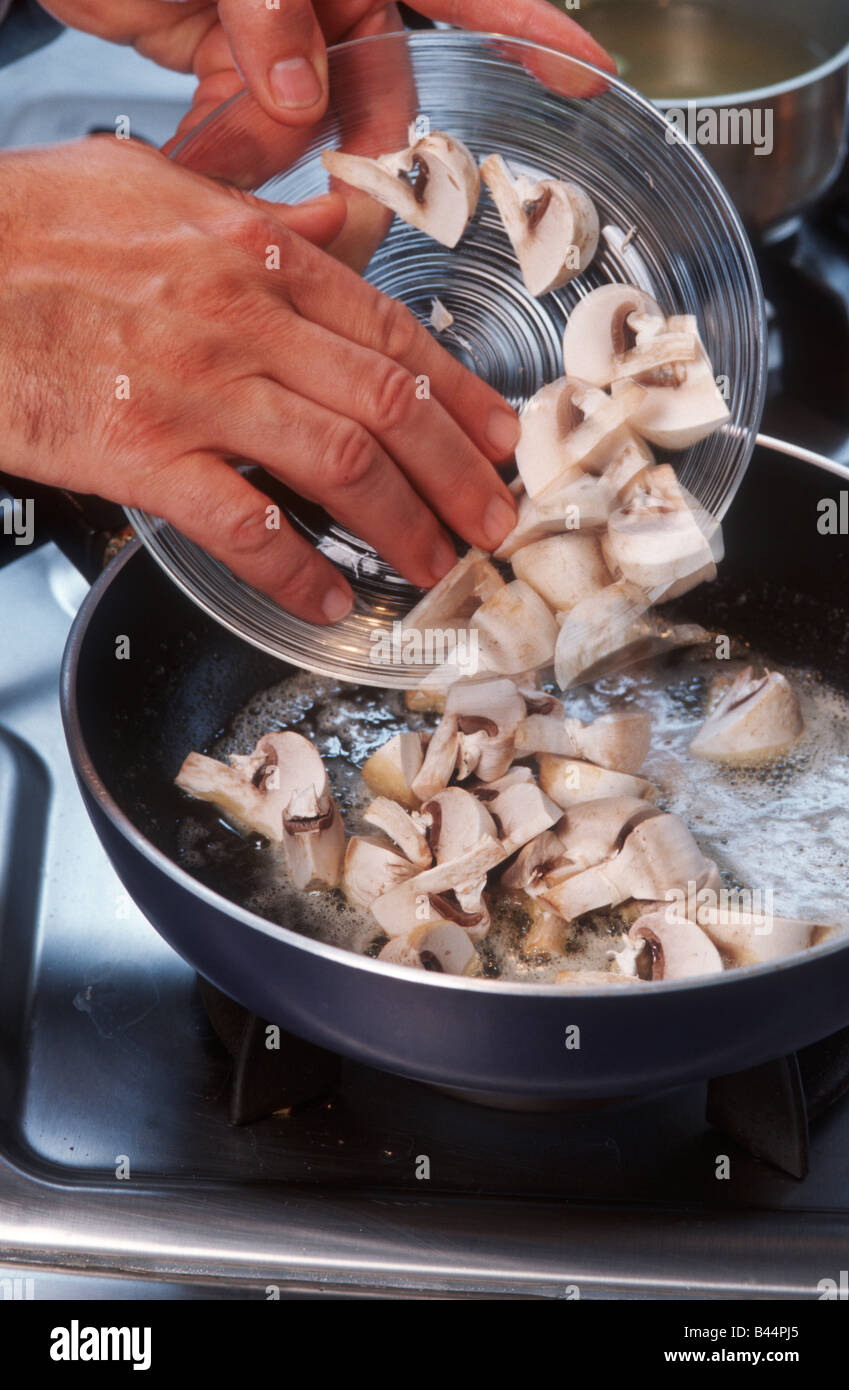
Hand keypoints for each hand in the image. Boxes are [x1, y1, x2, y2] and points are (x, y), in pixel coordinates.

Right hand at [0, 139, 519, 621]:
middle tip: (494, 521)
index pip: (389, 331)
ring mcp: (196, 390)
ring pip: (339, 462)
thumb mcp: (157, 187)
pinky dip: (293, 569)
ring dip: (401, 523)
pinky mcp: (141, 453)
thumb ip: (257, 217)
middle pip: (387, 402)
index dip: (460, 394)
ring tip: (437, 565)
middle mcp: (241, 320)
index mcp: (252, 255)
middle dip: (456, 472)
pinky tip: (324, 599)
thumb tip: (332, 230)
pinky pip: (241, 523)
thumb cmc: (28, 228)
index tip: (499, 439)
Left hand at [43, 0, 613, 135]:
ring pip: (308, 134)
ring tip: (215, 187)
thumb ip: (272, 9)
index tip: (585, 75)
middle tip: (331, 223)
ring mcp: (287, 39)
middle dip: (349, 166)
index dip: (528, 27)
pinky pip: (250, 136)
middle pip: (378, 101)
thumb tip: (304, 98)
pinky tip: (197, 182)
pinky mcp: (235, 70)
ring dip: (267, 173)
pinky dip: (225, 166)